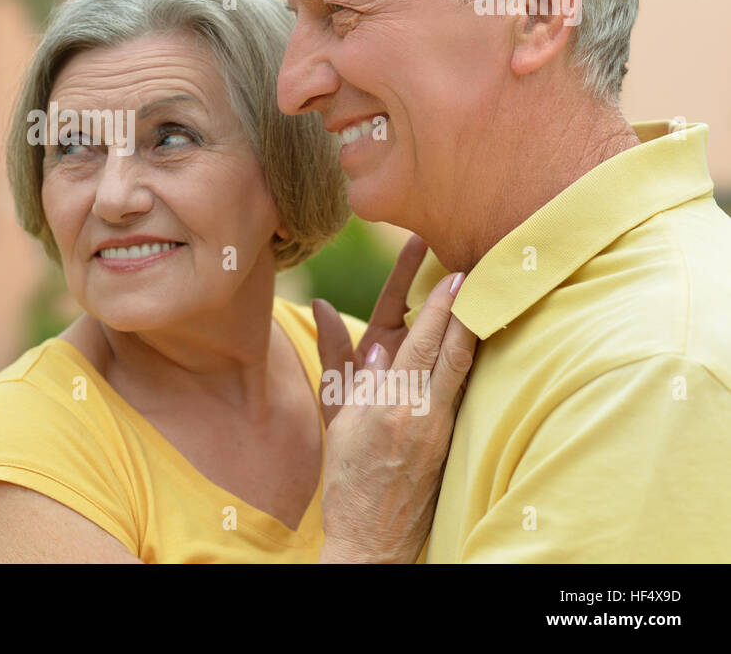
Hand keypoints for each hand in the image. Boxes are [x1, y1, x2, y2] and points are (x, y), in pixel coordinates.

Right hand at [313, 250, 476, 563]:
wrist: (372, 539)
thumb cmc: (345, 478)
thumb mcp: (334, 417)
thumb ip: (337, 362)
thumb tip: (328, 311)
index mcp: (384, 402)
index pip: (418, 340)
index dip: (439, 305)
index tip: (453, 275)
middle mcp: (417, 412)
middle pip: (451, 348)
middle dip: (465, 308)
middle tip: (478, 271)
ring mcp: (438, 429)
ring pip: (462, 368)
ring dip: (472, 331)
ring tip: (482, 298)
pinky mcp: (451, 444)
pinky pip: (462, 392)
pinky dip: (467, 362)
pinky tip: (474, 344)